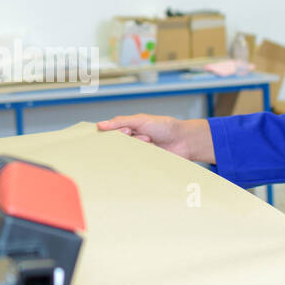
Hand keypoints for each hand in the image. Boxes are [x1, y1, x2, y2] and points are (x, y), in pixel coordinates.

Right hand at [96, 114, 214, 162]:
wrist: (184, 141)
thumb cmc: (165, 127)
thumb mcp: (141, 120)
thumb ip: (120, 121)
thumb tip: (101, 124)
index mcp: (129, 128)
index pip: (112, 132)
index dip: (116, 133)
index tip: (127, 131)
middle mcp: (131, 141)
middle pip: (118, 144)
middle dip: (131, 139)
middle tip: (144, 136)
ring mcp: (138, 152)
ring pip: (127, 154)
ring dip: (140, 147)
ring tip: (152, 141)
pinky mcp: (144, 163)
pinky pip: (136, 163)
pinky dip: (143, 157)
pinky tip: (153, 151)